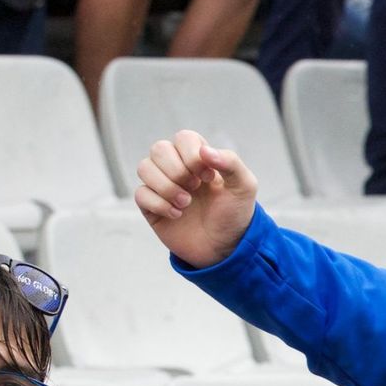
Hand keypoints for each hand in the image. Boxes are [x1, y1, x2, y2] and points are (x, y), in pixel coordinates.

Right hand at [133, 130, 259, 269]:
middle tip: (195, 189)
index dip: (192, 154)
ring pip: (144, 167)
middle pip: (159, 149)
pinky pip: (141, 194)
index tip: (209, 177)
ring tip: (186, 203)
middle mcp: (178, 168)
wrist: (225, 248)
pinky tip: (177, 215)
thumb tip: (204, 150)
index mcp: (199, 159)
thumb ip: (231, 162)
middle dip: (177, 170)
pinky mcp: (151, 206)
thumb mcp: (244, 187)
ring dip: (166, 187)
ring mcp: (162, 186)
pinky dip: (159, 204)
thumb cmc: (235, 214)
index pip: (184, 138)